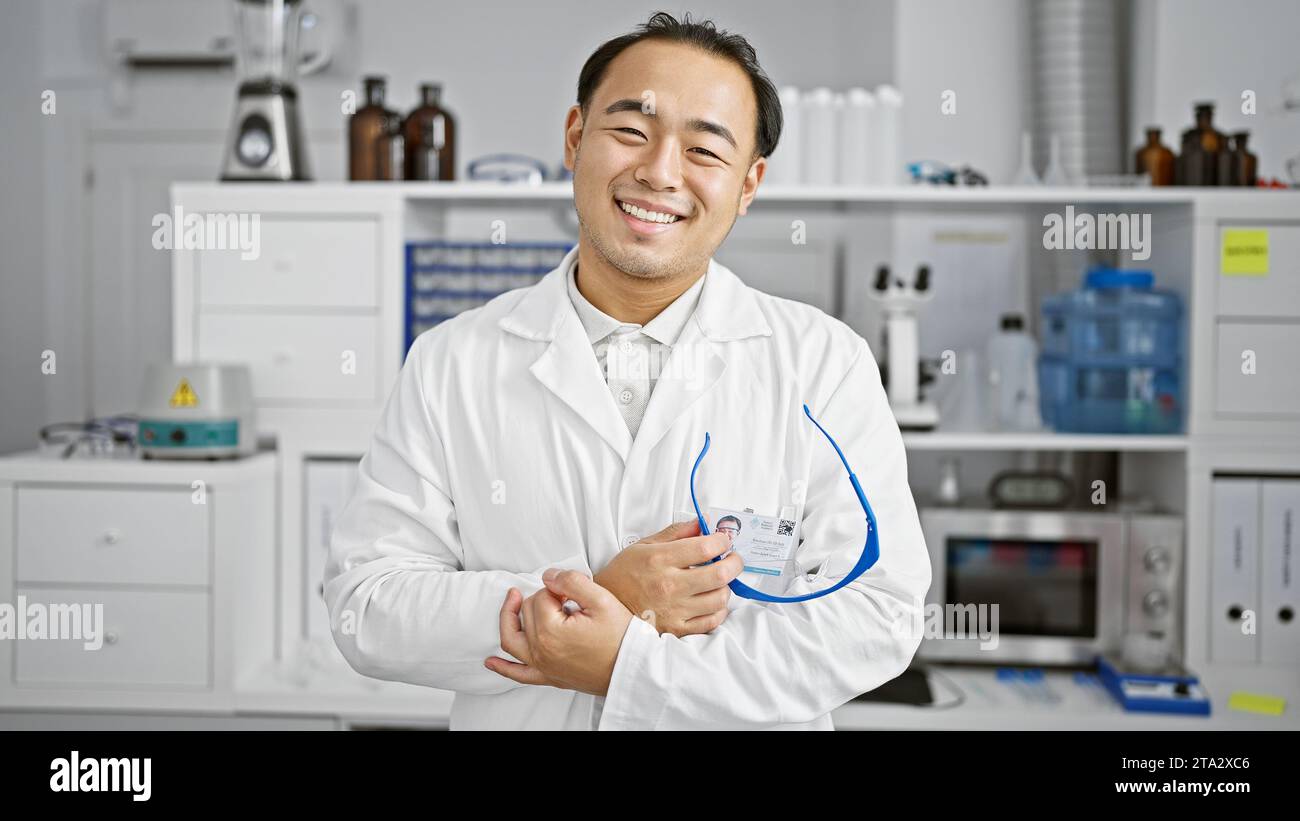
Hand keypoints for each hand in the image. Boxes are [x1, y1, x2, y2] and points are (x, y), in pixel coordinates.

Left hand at [485, 569, 633, 696]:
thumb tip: (548, 576)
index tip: (576, 592)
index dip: (558, 587)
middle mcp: (540, 651)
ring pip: (512, 638)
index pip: (541, 595)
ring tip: (513, 600)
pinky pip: (518, 674)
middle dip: (544, 599)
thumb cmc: (622, 638)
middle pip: (527, 612)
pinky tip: (491, 661)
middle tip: (568, 598)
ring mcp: (543, 666)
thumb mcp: (601, 600)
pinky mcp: (549, 677)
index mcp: (550, 631)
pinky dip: (503, 667)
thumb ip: (571, 581)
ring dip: (508, 618)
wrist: (634, 669)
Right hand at [594, 520, 742, 636]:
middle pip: (720, 573)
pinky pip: (711, 621)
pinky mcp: (677, 629)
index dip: (722, 540)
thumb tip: (703, 523)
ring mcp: (674, 610)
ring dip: (726, 587)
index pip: (705, 546)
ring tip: (718, 581)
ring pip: (719, 598)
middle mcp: (669, 585)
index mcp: (660, 559)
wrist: (606, 607)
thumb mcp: (644, 545)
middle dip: (735, 562)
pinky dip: (718, 610)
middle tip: (733, 559)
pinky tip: (711, 601)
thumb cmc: (625, 574)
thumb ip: (676, 532)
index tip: (723, 540)